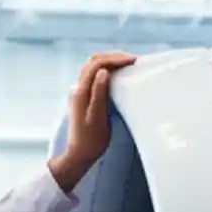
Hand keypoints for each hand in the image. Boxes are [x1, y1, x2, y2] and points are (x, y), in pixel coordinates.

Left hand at [48, 51, 136, 192]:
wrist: (79, 155)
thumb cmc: (90, 140)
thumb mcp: (98, 117)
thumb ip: (99, 93)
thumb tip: (104, 71)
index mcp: (80, 91)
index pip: (97, 64)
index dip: (115, 59)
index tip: (134, 61)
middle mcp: (78, 88)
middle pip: (94, 62)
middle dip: (114, 57)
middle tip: (133, 61)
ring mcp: (80, 92)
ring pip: (94, 68)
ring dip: (111, 63)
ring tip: (129, 66)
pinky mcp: (84, 97)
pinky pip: (95, 77)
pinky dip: (108, 71)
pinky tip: (119, 76)